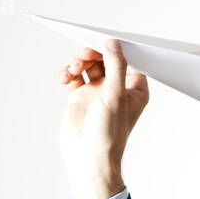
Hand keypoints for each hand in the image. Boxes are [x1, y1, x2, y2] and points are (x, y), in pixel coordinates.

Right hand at [58, 39, 148, 198]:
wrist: (87, 159)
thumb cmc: (107, 135)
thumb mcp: (115, 96)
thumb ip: (116, 67)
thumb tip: (113, 43)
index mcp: (135, 89)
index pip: (129, 59)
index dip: (116, 48)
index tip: (103, 39)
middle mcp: (118, 89)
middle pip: (106, 58)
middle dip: (92, 53)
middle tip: (83, 54)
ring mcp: (98, 93)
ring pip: (88, 65)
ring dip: (78, 62)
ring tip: (71, 69)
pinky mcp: (81, 97)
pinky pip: (74, 76)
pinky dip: (68, 73)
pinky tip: (64, 77)